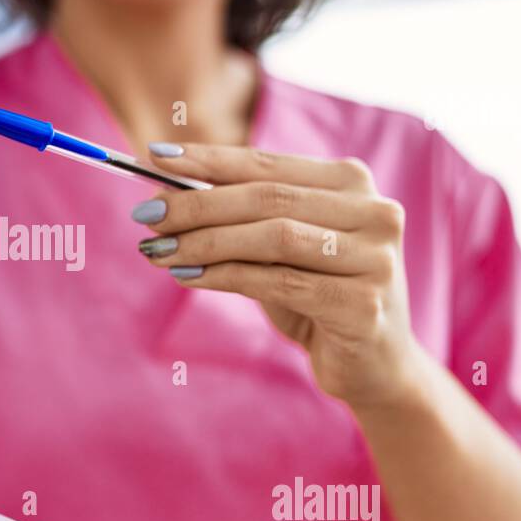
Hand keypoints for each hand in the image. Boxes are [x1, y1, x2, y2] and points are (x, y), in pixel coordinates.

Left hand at [134, 142, 422, 410]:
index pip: (268, 163)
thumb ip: (239, 219)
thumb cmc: (316, 298)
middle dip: (198, 204)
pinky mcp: (364, 304)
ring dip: (204, 242)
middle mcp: (374, 212)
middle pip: (267, 197)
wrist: (374, 366)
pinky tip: (187, 276)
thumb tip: (164, 194)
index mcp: (353, 183)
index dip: (209, 158)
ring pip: (271, 237)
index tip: (155, 155)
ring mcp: (375, 257)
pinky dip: (225, 276)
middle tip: (146, 213)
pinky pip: (278, 282)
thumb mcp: (278, 250)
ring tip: (157, 250)